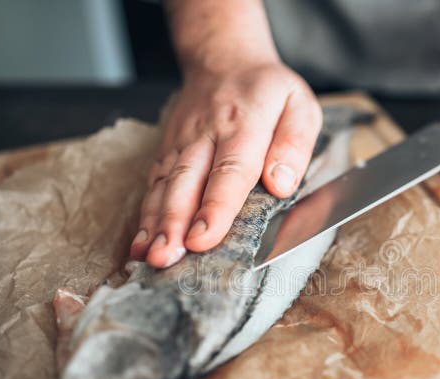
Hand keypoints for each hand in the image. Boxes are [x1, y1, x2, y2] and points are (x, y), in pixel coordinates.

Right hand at [130, 62, 321, 267]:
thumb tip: (280, 185)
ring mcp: (181, 143)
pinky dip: (144, 216)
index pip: (230, 170)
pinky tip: (139, 244)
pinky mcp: (168, 151)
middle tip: (167, 257)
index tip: (204, 237)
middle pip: (187, 182)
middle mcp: (205, 133)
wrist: (224, 60)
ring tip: (151, 257)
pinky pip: (153, 185)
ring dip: (155, 224)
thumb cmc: (268, 91)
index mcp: (244, 123)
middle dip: (174, 222)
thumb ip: (294, 144)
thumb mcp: (299, 105)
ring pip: (164, 185)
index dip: (215, 206)